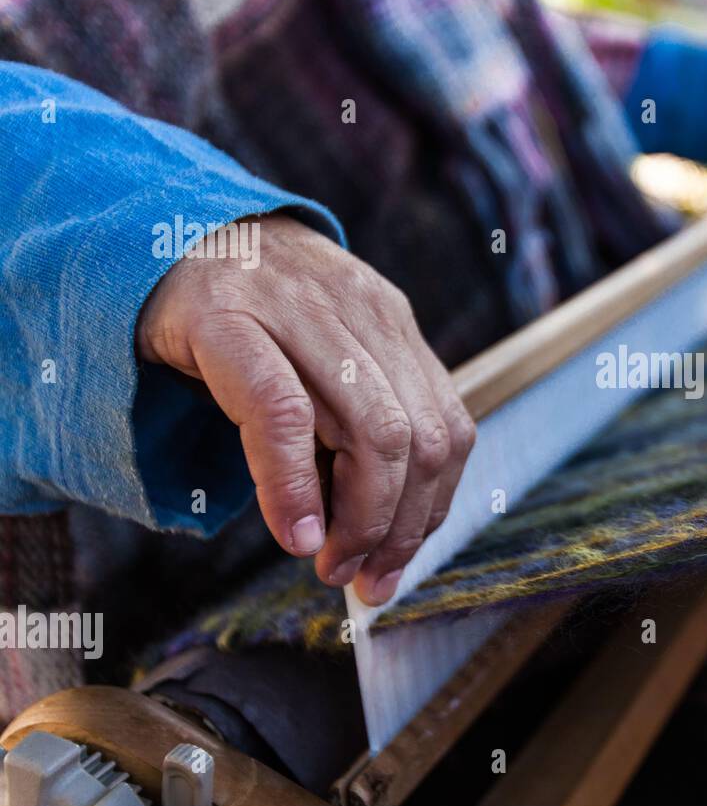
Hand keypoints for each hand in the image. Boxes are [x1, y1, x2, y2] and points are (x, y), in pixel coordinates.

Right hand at [136, 214, 474, 605]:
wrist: (158, 228)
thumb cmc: (243, 313)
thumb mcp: (319, 355)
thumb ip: (353, 420)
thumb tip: (370, 529)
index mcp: (390, 323)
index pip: (448, 430)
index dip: (432, 510)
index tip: (395, 565)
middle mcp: (360, 310)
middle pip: (420, 440)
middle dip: (399, 527)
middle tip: (359, 577)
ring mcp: (299, 308)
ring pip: (372, 432)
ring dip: (360, 519)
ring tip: (328, 561)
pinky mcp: (227, 317)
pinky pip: (282, 414)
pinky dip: (294, 485)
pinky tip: (294, 531)